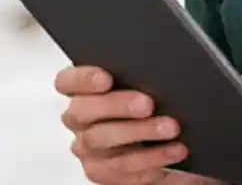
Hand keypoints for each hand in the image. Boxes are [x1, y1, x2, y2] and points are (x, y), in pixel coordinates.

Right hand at [55, 65, 188, 184]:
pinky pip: (123, 167)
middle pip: (83, 111)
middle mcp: (80, 121)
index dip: (82, 79)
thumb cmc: (144, 111)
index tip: (105, 78)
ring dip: (140, 132)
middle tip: (147, 104)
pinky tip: (173, 149)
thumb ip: (137, 78)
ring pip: (103, 139)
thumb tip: (157, 69)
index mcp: (83, 93)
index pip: (68, 81)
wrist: (154, 151)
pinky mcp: (101, 172)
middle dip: (116, 105)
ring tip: (170, 127)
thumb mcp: (140, 89)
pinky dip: (152, 158)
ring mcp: (88, 148)